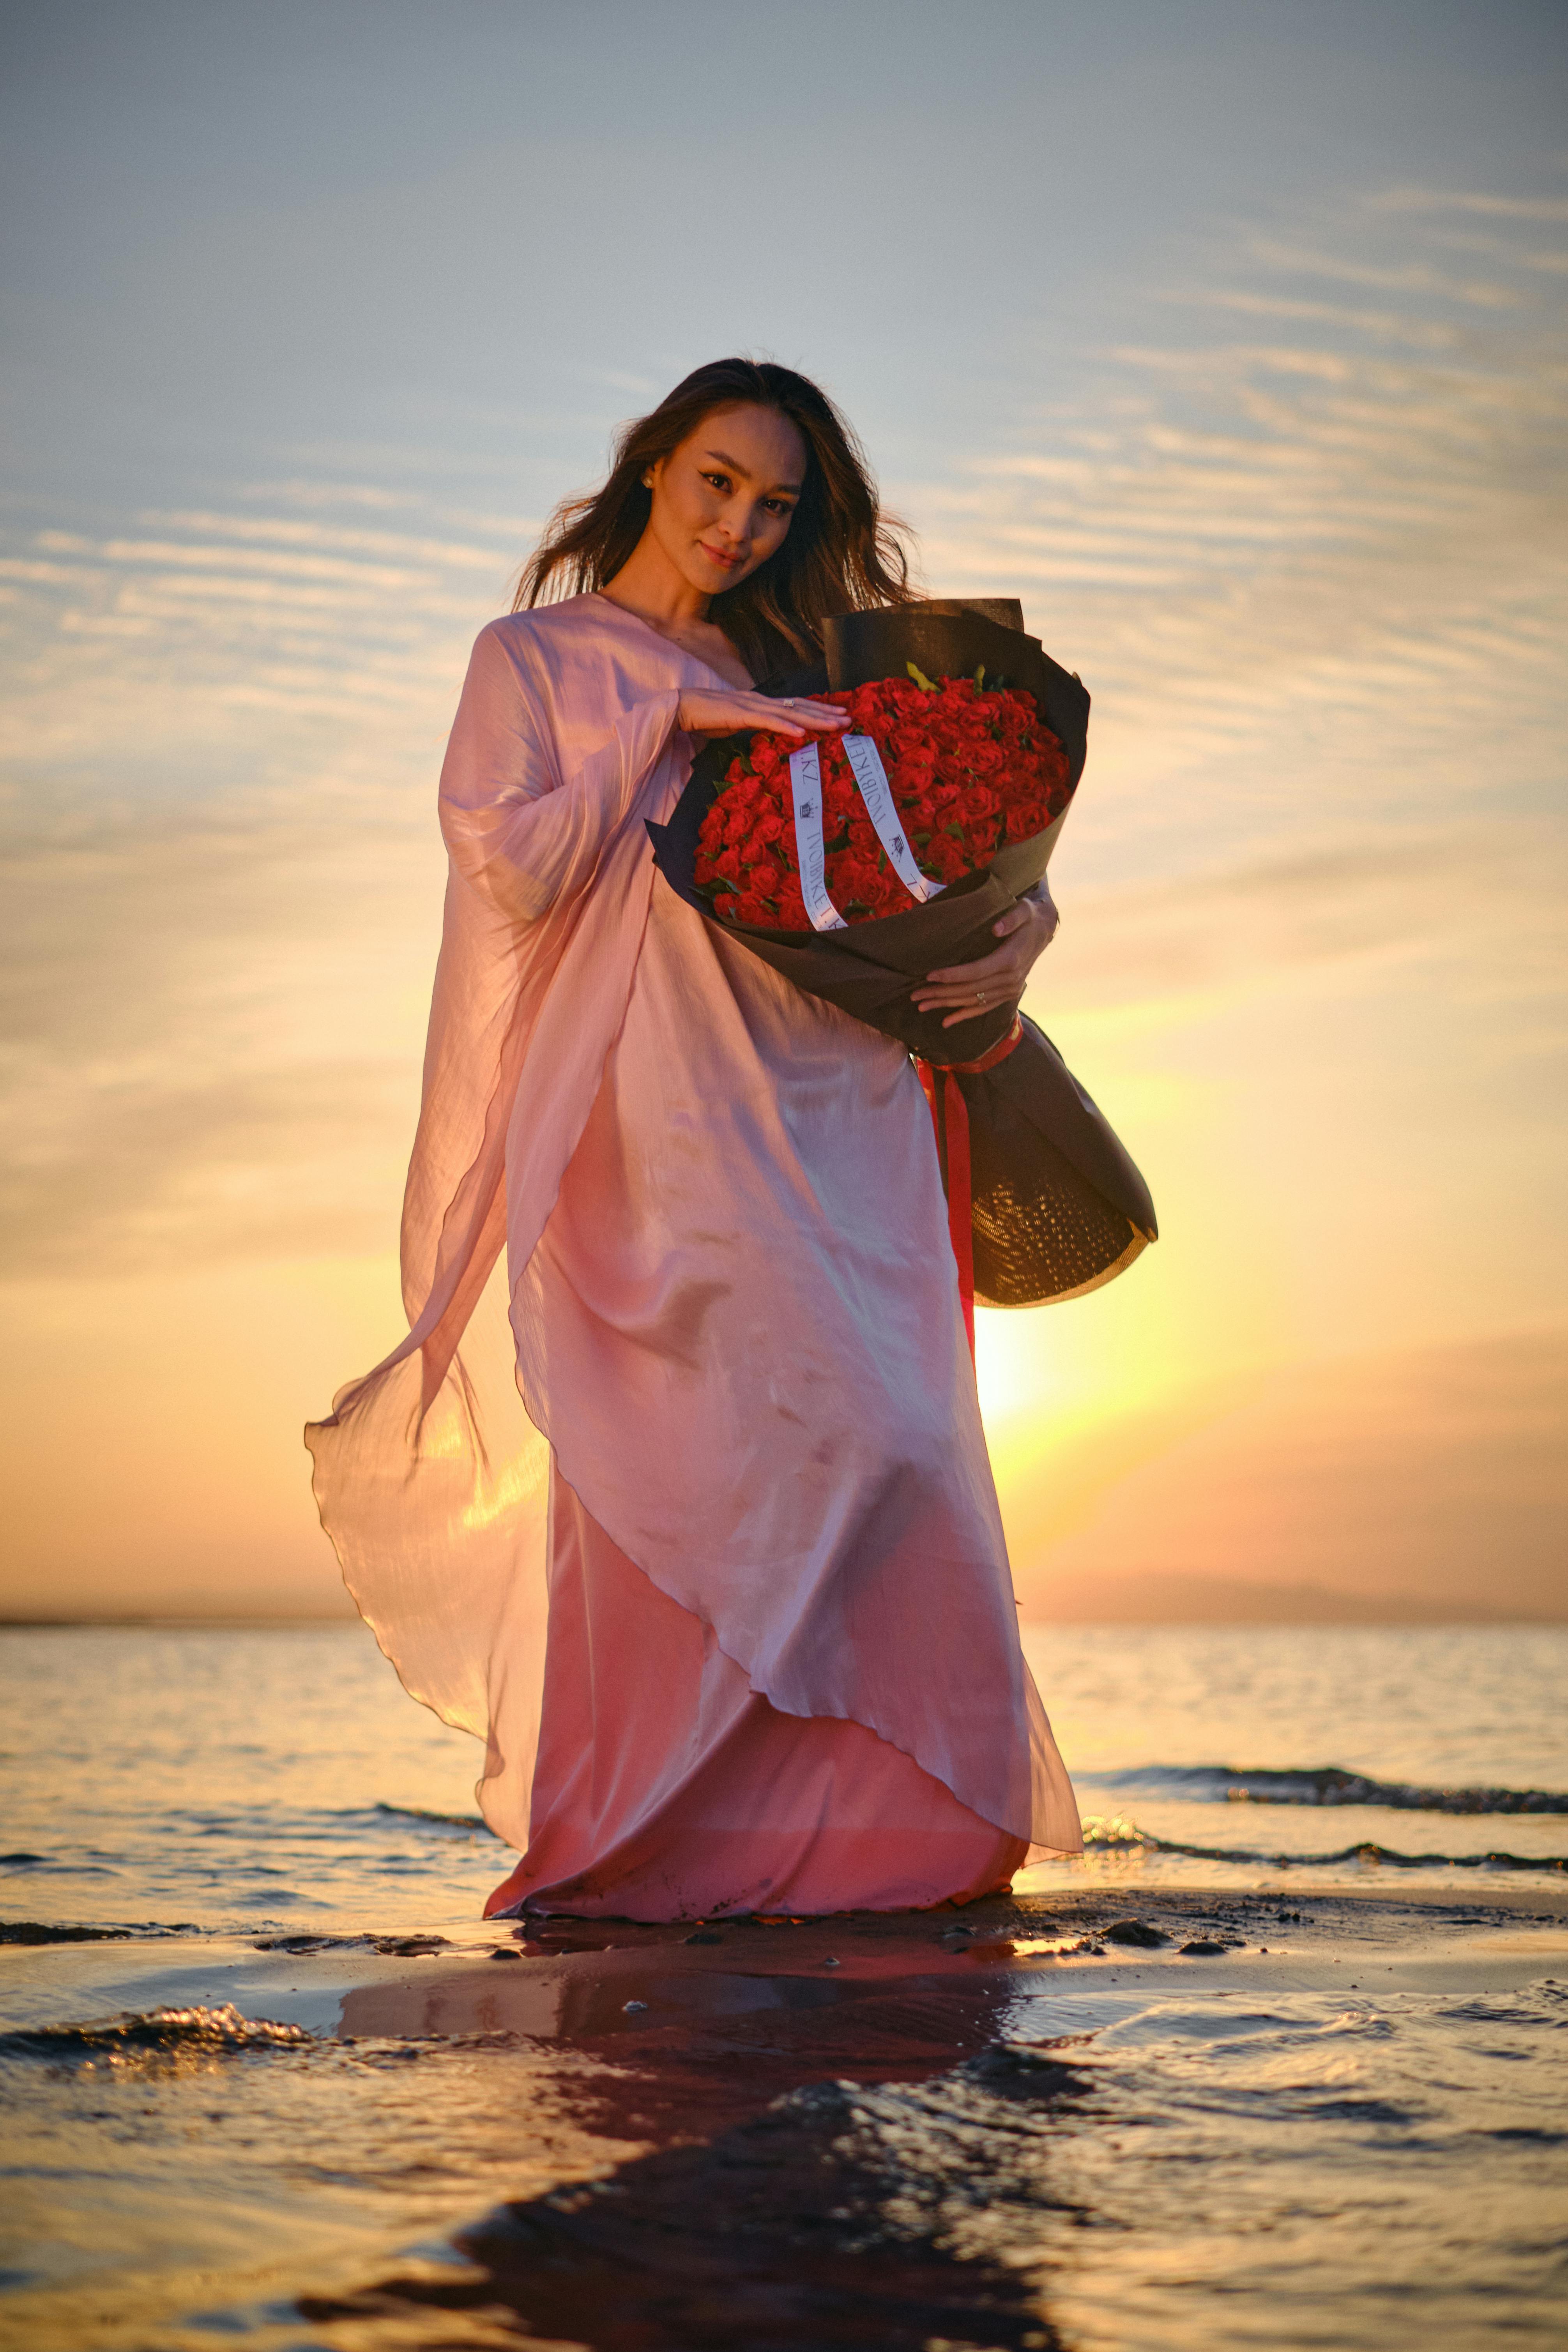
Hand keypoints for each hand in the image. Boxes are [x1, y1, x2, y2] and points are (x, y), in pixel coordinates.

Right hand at [676, 687, 849, 739]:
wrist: (682, 707)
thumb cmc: (706, 717)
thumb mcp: (736, 724)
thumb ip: (753, 727)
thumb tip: (766, 734)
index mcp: (761, 703)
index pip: (795, 706)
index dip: (818, 710)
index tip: (837, 714)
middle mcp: (762, 701)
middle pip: (800, 707)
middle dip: (826, 713)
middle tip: (849, 717)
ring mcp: (753, 706)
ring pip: (791, 712)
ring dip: (815, 719)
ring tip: (836, 724)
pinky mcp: (742, 715)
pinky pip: (769, 722)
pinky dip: (786, 727)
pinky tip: (802, 733)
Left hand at [911, 882, 1060, 1029]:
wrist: (1044, 929)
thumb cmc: (1029, 916)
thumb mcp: (1024, 910)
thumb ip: (1011, 918)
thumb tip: (996, 929)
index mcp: (1010, 960)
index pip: (975, 971)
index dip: (951, 975)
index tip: (928, 976)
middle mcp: (1009, 979)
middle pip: (969, 990)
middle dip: (940, 993)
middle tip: (915, 995)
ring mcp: (1009, 990)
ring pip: (973, 1001)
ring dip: (946, 1005)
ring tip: (922, 1006)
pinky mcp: (1007, 994)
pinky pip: (983, 1008)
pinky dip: (964, 1015)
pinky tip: (946, 1022)